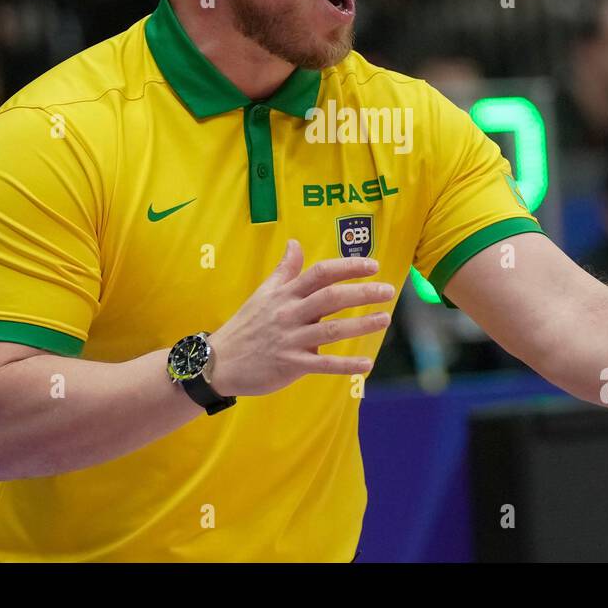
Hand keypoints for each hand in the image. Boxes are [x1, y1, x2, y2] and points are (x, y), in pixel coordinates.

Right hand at [207, 239, 393, 396]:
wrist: (218, 362)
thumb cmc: (246, 325)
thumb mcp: (263, 293)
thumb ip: (284, 270)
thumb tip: (295, 243)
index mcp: (285, 294)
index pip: (320, 273)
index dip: (348, 267)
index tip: (372, 265)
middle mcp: (289, 313)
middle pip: (330, 298)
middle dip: (362, 293)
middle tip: (388, 291)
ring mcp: (290, 339)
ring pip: (331, 330)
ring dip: (361, 325)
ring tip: (385, 319)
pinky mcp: (290, 365)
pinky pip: (322, 364)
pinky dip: (346, 365)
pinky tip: (367, 363)